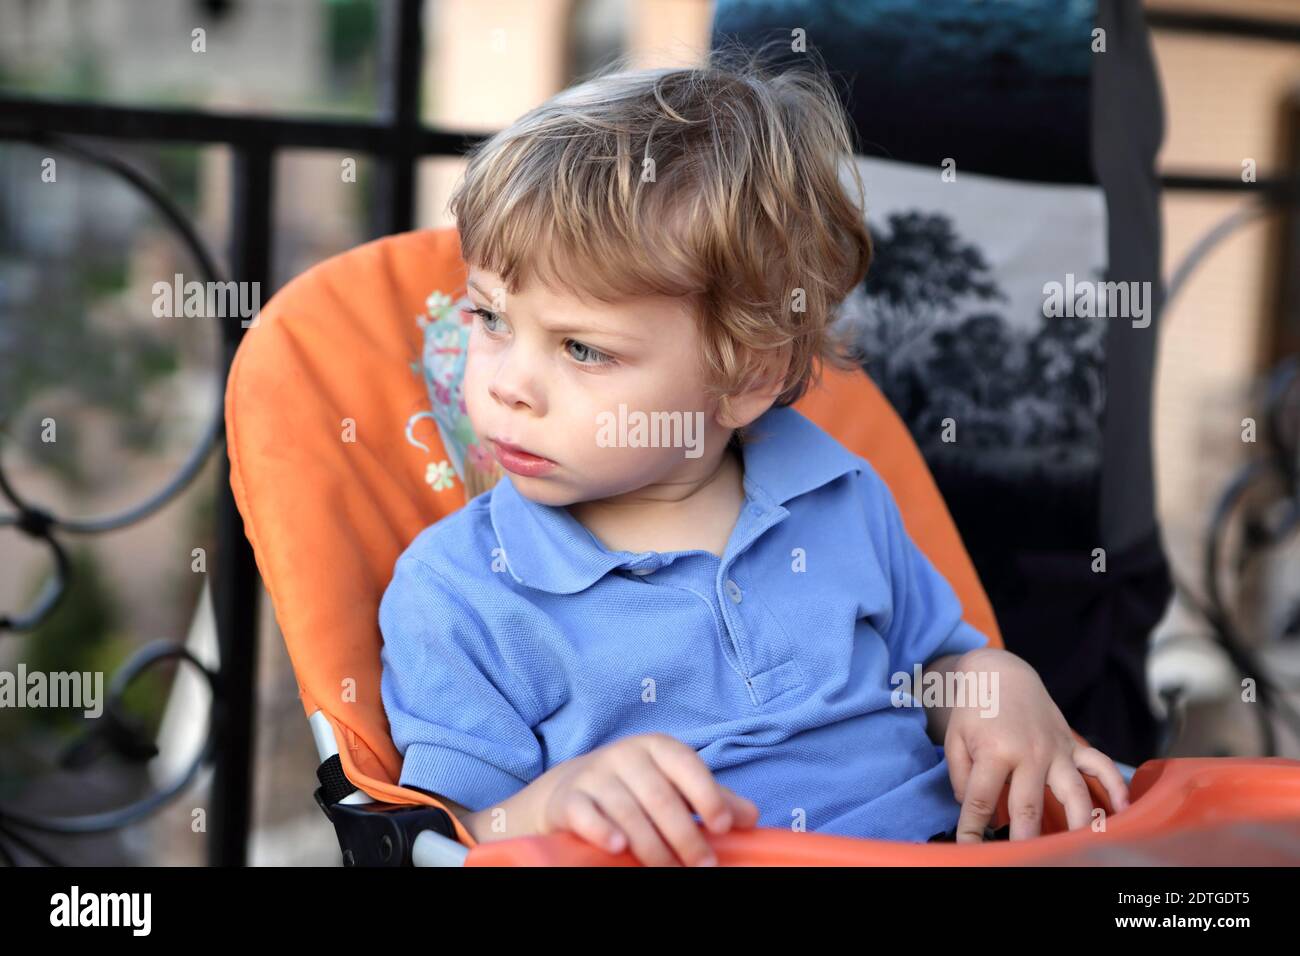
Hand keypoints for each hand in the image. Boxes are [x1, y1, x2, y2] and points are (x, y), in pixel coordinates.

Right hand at [534, 732, 759, 865]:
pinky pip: (586, 815)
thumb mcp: (674, 784)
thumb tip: (752, 818)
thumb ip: (712, 798)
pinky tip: (619, 847)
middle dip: (685, 835)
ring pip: (627, 812)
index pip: (685, 764)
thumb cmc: (636, 788)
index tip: (723, 827)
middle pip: (659, 796)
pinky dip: (602, 831)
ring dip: (652, 846)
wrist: (570, 789)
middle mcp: (624, 755)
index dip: (706, 794)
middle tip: (704, 866)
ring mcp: (594, 776)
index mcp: (656, 747)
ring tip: (670, 870)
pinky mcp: (569, 799)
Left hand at [941, 648, 1130, 841]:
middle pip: (1028, 805)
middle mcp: (1030, 753)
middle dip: (1024, 838)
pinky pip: (1100, 765)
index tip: (970, 847)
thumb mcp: (955, 738)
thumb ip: (961, 776)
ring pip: (1073, 792)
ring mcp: (1056, 749)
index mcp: (995, 750)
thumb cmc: (975, 709)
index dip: (973, 828)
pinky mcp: (1072, 745)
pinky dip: (1115, 786)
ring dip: (1075, 824)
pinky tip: (1123, 810)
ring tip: (1076, 849)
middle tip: (1021, 858)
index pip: (980, 799)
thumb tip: (972, 806)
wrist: (1001, 673)